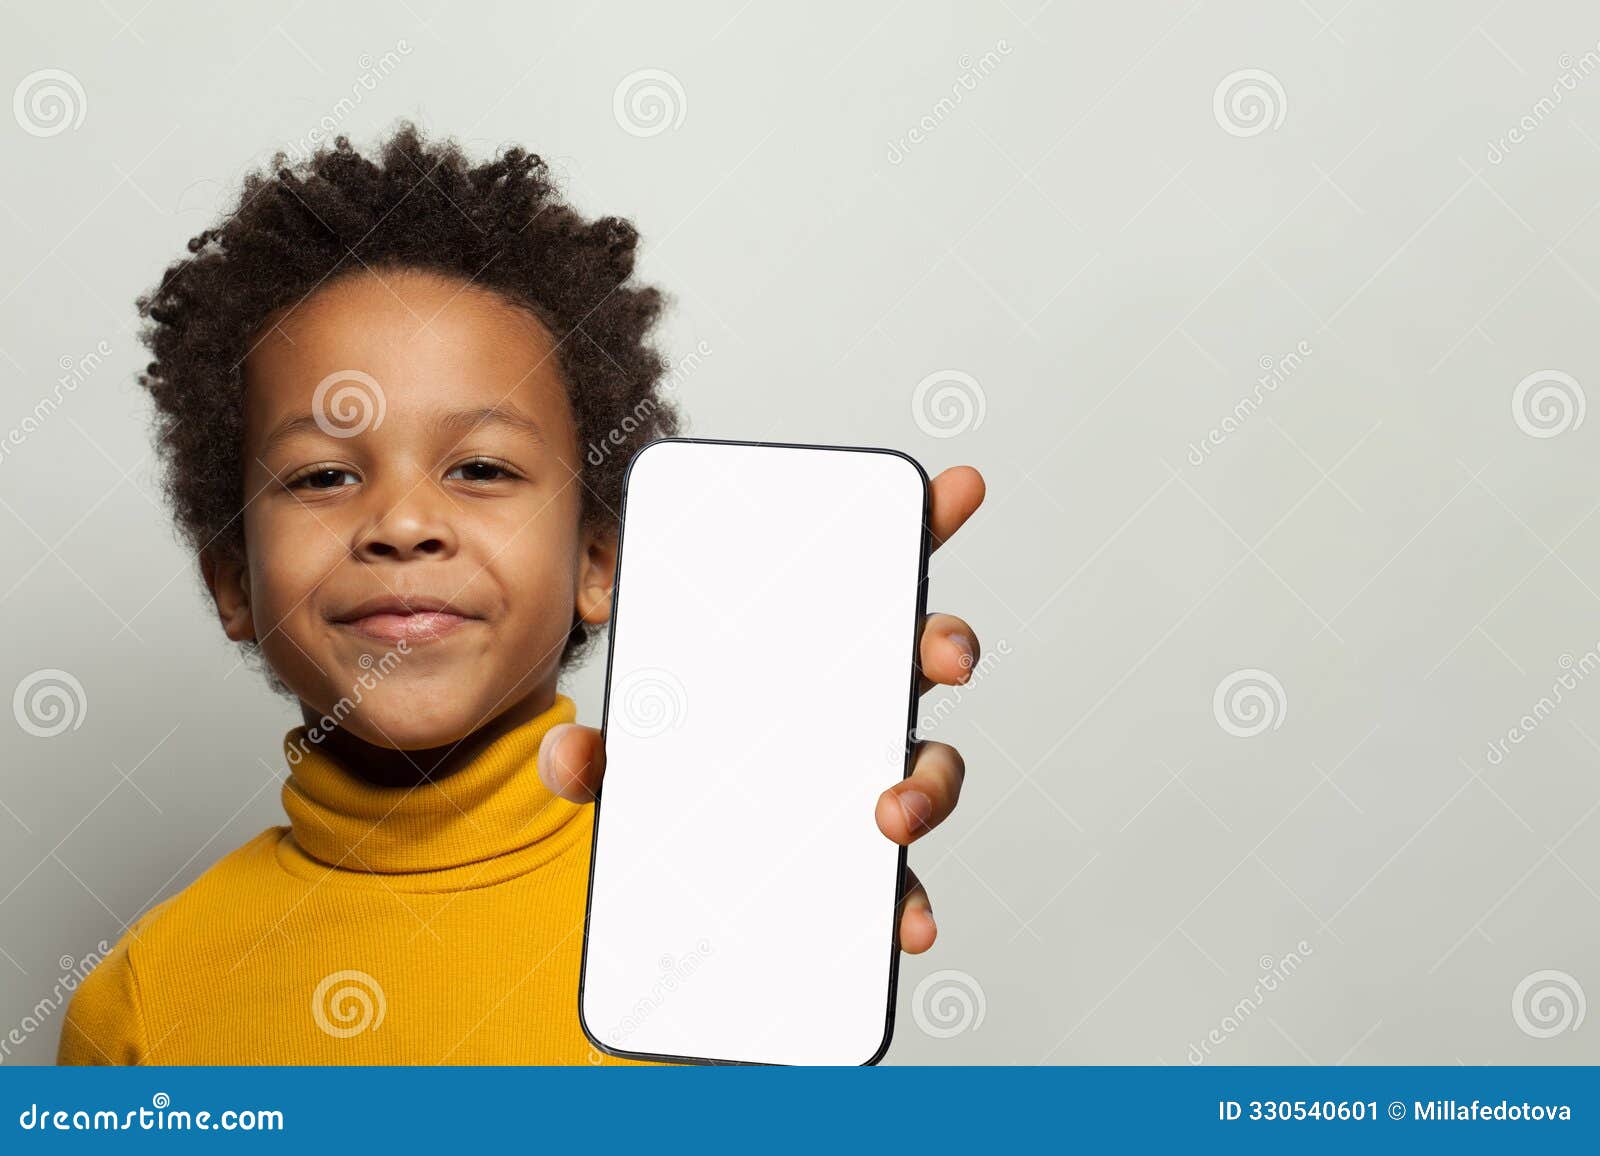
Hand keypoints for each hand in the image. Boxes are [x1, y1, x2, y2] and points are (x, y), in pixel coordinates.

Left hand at [540, 465, 985, 954]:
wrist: (685, 872)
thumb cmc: (683, 774)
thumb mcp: (637, 754)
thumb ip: (604, 752)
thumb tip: (568, 759)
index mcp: (811, 655)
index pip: (874, 580)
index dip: (922, 529)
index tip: (955, 487)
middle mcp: (855, 706)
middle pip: (920, 661)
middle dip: (945, 644)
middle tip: (939, 654)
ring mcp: (867, 774)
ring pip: (930, 764)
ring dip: (929, 783)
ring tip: (892, 814)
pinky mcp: (864, 856)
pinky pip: (902, 873)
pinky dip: (909, 901)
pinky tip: (907, 927)